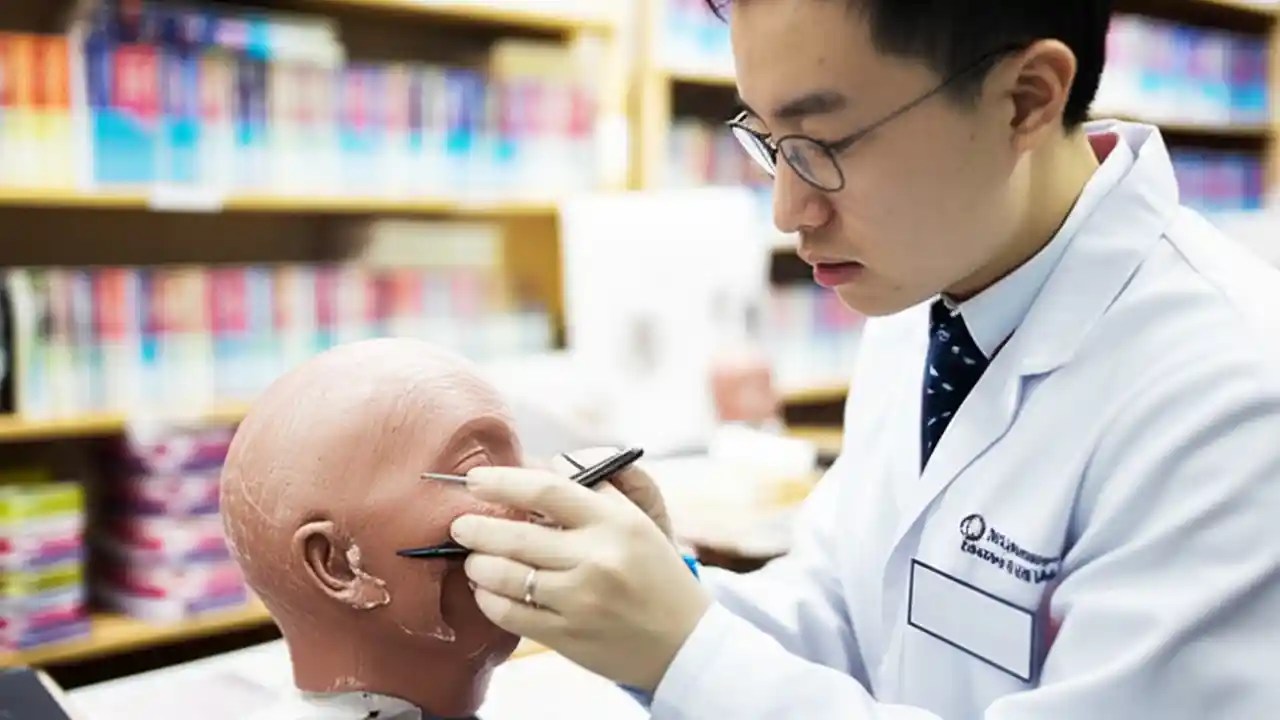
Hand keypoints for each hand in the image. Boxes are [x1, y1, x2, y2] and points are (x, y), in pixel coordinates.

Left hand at [449, 465, 711, 691]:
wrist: (684, 642)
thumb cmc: (656, 574)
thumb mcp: (640, 522)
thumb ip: (598, 490)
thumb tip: (544, 467)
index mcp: (615, 522)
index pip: (545, 491)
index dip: (502, 482)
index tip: (475, 481)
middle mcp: (596, 559)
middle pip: (515, 535)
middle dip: (475, 528)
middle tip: (459, 525)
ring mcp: (580, 600)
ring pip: (505, 576)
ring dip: (477, 564)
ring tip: (473, 559)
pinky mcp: (567, 636)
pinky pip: (509, 614)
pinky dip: (488, 599)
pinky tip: (486, 590)